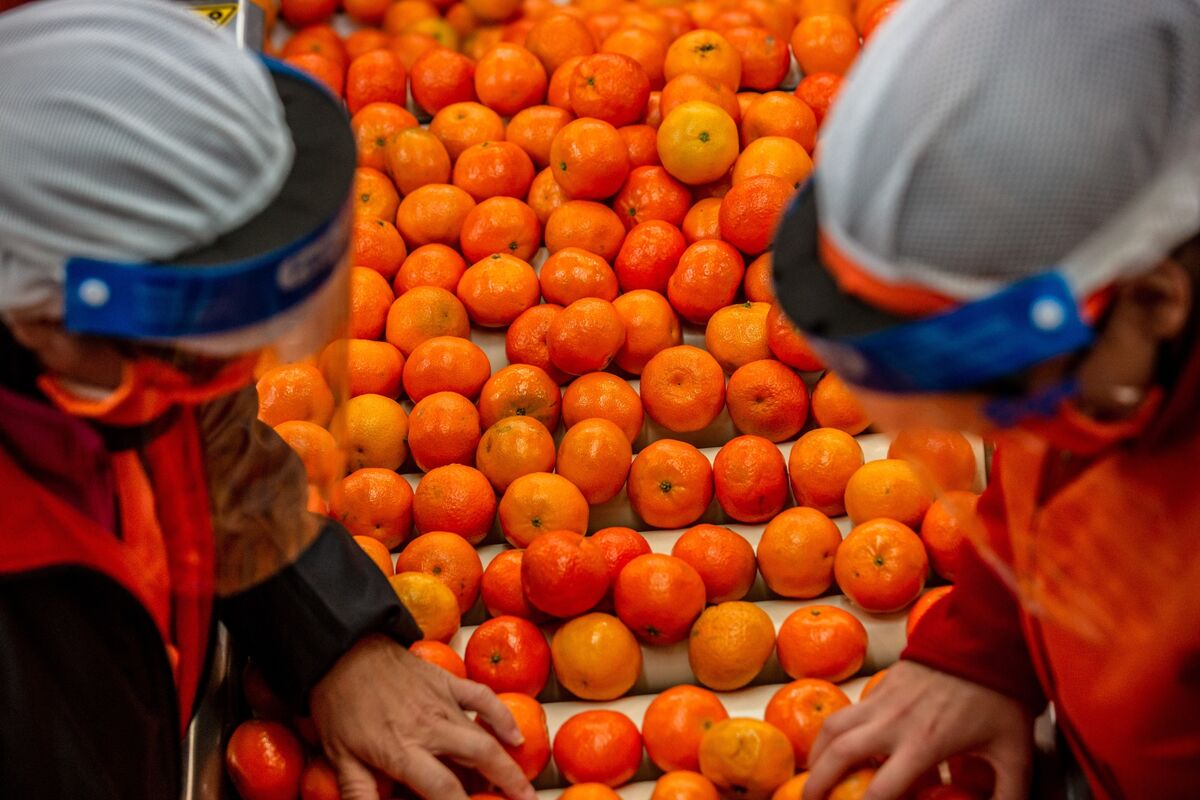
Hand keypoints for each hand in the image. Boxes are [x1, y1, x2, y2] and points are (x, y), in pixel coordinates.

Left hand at [309, 634, 536, 799]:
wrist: (343, 652)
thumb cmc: (340, 705)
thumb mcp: (340, 757)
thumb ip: (360, 794)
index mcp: (402, 749)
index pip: (443, 787)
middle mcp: (430, 727)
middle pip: (481, 757)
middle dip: (507, 783)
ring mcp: (442, 701)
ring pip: (484, 733)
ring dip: (507, 760)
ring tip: (522, 785)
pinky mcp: (447, 681)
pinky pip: (482, 698)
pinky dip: (502, 716)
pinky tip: (515, 736)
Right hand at [803, 660, 1032, 799]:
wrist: (984, 640)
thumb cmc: (999, 698)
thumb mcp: (1012, 754)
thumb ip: (1009, 795)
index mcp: (924, 745)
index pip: (879, 791)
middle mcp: (894, 723)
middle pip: (838, 755)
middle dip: (816, 784)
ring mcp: (882, 700)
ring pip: (832, 727)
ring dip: (816, 754)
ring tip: (812, 774)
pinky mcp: (881, 684)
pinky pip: (847, 710)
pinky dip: (833, 732)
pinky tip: (838, 745)